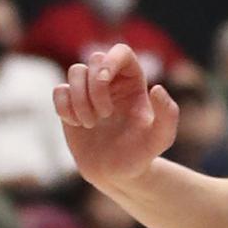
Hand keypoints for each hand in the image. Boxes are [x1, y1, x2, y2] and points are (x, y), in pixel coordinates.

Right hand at [54, 45, 182, 193]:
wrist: (115, 175)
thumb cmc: (140, 155)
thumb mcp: (161, 139)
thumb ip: (168, 115)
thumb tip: (157, 88)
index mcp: (133, 82)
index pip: (121, 52)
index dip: (110, 61)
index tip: (105, 80)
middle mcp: (110, 82)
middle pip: (95, 59)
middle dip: (94, 88)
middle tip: (104, 116)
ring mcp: (88, 92)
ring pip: (75, 72)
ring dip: (79, 99)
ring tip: (89, 124)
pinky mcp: (70, 105)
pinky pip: (59, 91)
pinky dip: (64, 107)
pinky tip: (76, 125)